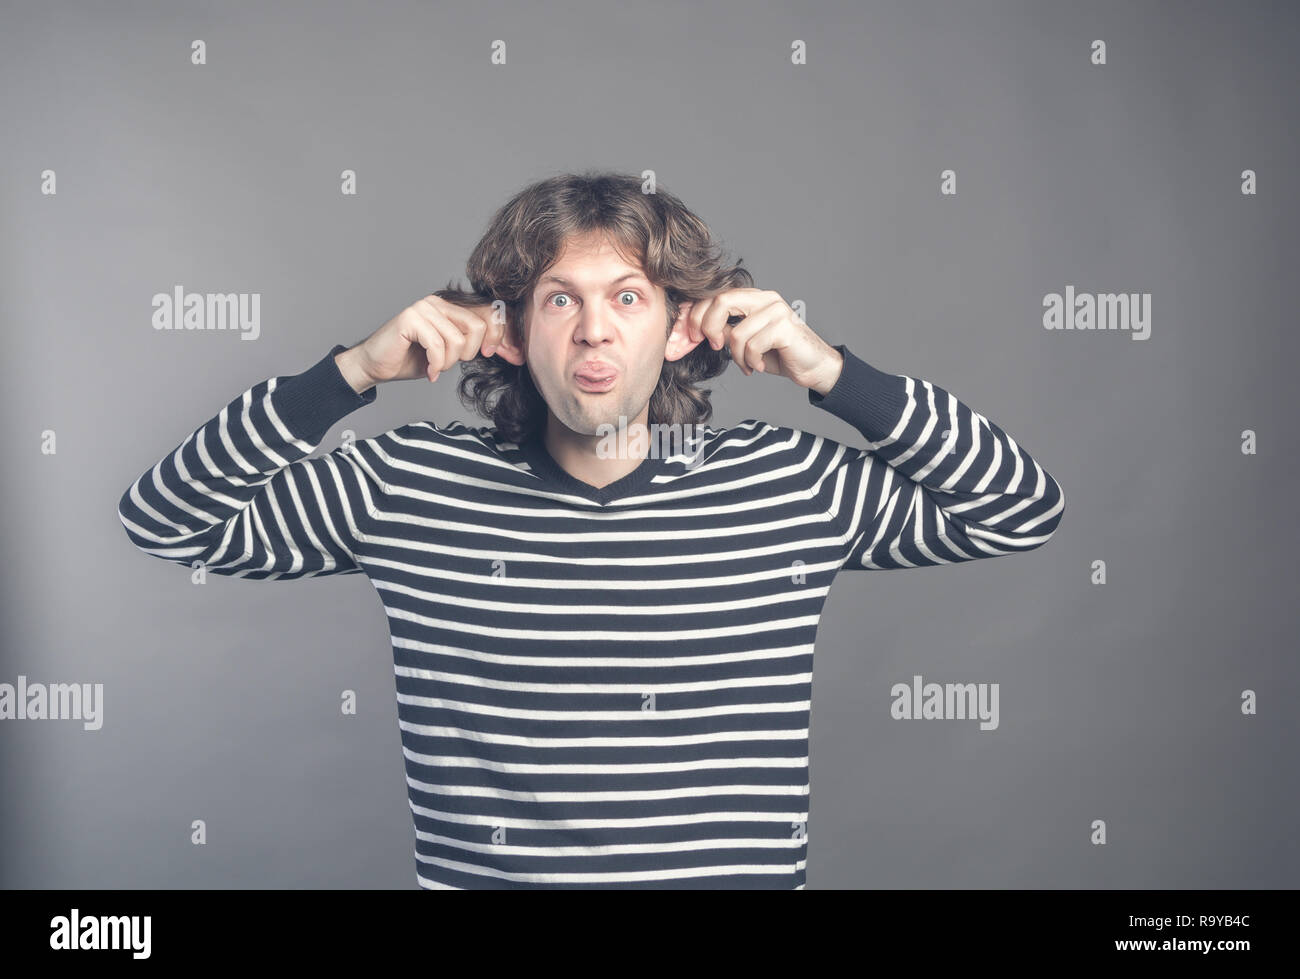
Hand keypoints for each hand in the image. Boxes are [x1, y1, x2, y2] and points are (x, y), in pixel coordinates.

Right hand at [336, 294, 520, 392]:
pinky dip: (436, 365)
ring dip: (448, 362)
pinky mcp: (410, 318)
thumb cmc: (414, 360)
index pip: (489, 313)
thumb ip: (478, 344)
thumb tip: (514, 349)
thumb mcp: (454, 352)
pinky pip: (438, 346)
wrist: (376, 365)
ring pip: (458, 340)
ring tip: (435, 366)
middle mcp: (439, 302)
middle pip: (477, 327)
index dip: (499, 336)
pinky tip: (429, 371)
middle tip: (450, 362)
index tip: (494, 354)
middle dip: (469, 353)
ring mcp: (424, 307)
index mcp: (452, 306)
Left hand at [680, 288, 842, 394]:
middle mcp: (765, 298)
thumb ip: (724, 331)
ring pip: (736, 333)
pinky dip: (751, 362)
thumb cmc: (778, 354)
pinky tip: (760, 365)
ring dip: (737, 356)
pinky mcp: (785, 327)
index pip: (716, 295)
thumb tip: (694, 329)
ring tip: (747, 364)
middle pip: (722, 301)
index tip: (690, 335)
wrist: (812, 367)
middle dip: (708, 326)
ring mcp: (776, 311)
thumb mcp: (744, 342)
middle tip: (712, 346)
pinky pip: (752, 346)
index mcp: (753, 298)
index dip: (697, 313)